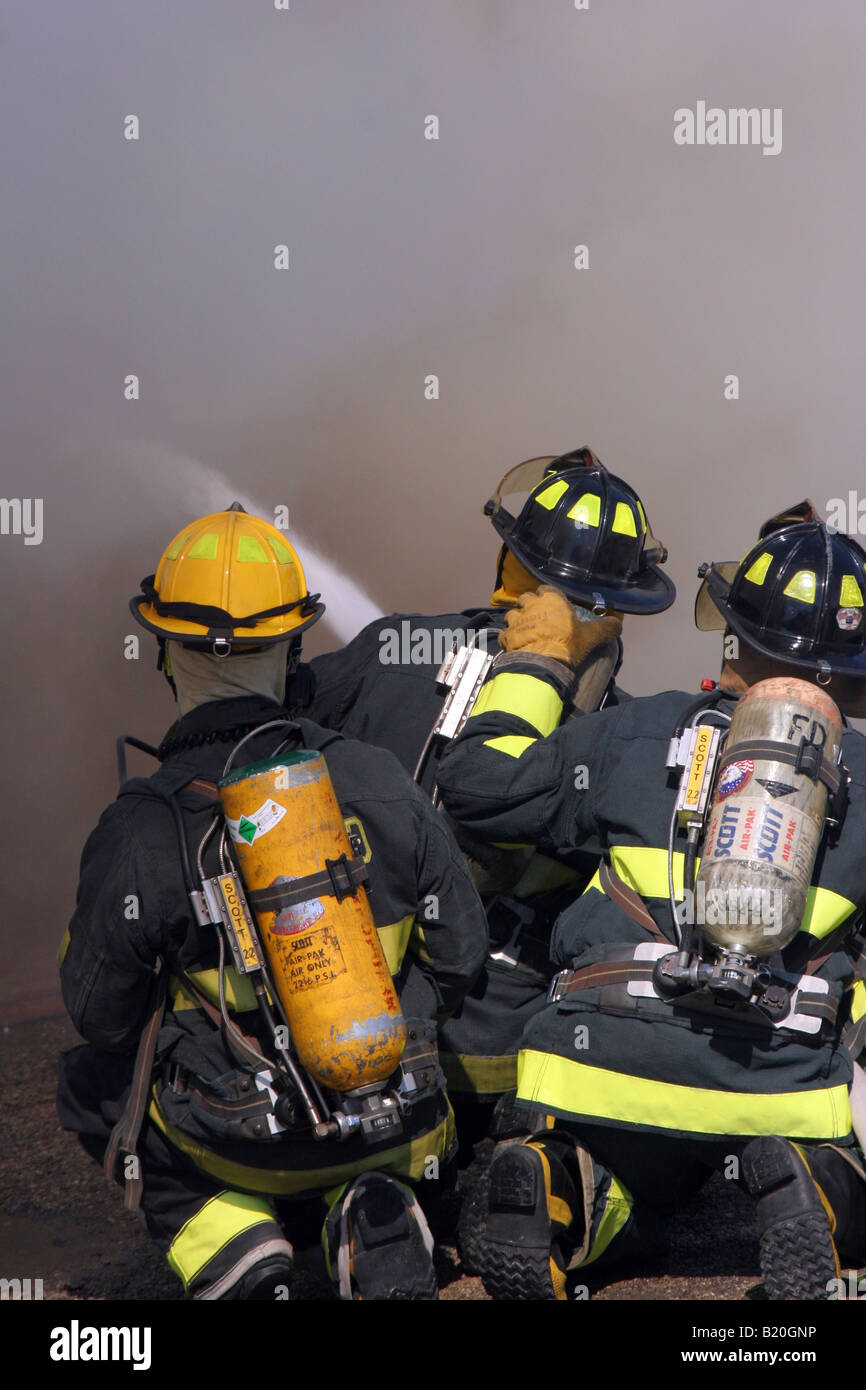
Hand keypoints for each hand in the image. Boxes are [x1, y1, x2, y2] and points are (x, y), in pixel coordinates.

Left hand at [498, 586, 621, 667]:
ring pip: (512, 614)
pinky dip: (508, 637)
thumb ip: (605, 628)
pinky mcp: (506, 635)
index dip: (548, 596)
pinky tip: (515, 644)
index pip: (546, 589)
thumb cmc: (567, 646)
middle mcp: (531, 605)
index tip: (552, 604)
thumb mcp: (591, 637)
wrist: (542, 664)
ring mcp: (516, 620)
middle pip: (526, 598)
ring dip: (517, 620)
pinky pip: (504, 633)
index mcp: (551, 600)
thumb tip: (618, 625)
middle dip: (529, 605)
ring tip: (525, 631)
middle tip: (538, 618)